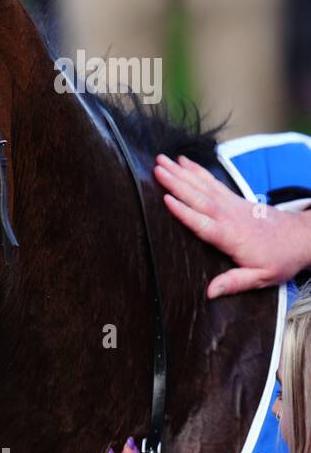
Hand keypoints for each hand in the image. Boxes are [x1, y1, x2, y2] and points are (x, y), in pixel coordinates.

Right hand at [154, 154, 310, 298]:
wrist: (302, 237)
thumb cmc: (280, 259)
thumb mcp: (262, 277)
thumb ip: (234, 283)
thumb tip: (209, 292)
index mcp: (231, 236)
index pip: (203, 223)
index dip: (184, 212)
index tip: (166, 198)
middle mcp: (228, 216)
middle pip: (198, 197)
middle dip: (176, 182)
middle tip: (157, 169)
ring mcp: (231, 204)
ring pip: (202, 186)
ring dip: (181, 172)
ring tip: (161, 160)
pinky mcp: (233, 199)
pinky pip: (211, 182)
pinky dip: (197, 170)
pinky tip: (184, 162)